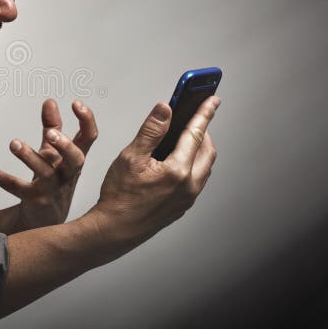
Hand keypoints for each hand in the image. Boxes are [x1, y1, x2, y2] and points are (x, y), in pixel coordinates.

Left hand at [0, 98, 98, 229]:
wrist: (46, 218)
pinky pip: (16, 188)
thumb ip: (52, 127)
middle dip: (65, 145)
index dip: (87, 120)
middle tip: (50, 133)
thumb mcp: (54, 153)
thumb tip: (49, 101)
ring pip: (45, 173)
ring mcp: (52, 188)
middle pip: (75, 159)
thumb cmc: (53, 179)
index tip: (76, 103)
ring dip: (29, 157)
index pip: (89, 138)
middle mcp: (67, 173)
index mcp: (74, 159)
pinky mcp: (34, 200)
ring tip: (13, 143)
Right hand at [89, 96, 220, 245]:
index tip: (212, 99)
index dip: (204, 113)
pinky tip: (177, 160)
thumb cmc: (119, 197)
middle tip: (194, 117)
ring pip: (204, 166)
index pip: (196, 134)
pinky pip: (197, 179)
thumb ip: (151, 131)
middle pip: (207, 151)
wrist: (115, 229)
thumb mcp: (131, 157)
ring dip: (199, 148)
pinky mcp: (183, 205)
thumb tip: (165, 110)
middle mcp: (189, 186)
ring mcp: (188, 198)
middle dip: (203, 131)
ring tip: (185, 136)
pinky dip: (193, 164)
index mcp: (178, 171)